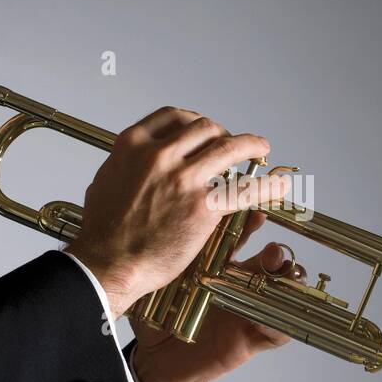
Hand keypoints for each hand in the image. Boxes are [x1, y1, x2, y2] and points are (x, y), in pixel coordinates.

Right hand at [64, 106, 289, 316]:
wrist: (107, 263)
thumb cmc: (102, 233)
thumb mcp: (105, 183)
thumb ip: (124, 167)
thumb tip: (132, 165)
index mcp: (133, 145)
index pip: (173, 117)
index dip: (195, 121)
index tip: (206, 130)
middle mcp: (160, 155)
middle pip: (205, 129)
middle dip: (223, 134)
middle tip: (233, 145)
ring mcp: (183, 179)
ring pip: (228, 148)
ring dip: (251, 145)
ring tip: (262, 148)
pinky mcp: (203, 206)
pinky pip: (244, 189)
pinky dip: (267, 185)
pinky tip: (278, 185)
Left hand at [128, 210, 305, 381]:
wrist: (158, 360)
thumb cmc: (158, 317)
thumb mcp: (161, 282)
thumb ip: (164, 256)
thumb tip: (156, 220)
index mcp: (219, 264)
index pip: (242, 237)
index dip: (249, 223)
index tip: (255, 213)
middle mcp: (239, 284)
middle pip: (269, 262)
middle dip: (275, 254)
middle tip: (271, 251)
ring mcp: (248, 310)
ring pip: (282, 292)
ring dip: (287, 283)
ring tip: (280, 277)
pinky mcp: (250, 339)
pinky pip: (278, 331)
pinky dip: (283, 323)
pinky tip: (277, 316)